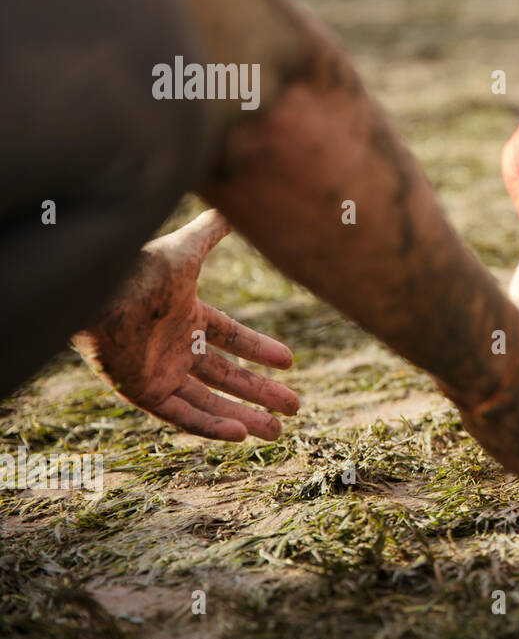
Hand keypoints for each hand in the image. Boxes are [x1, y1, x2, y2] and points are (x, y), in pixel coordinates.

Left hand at [72, 210, 298, 440]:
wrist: (102, 293)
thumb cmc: (143, 270)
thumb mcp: (189, 249)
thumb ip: (214, 230)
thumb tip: (238, 202)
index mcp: (187, 317)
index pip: (231, 339)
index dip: (260, 351)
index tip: (290, 363)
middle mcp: (175, 347)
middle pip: (227, 377)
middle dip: (261, 393)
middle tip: (295, 407)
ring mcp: (159, 371)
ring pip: (209, 402)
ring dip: (244, 417)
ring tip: (276, 431)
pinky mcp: (142, 392)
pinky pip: (181, 415)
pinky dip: (209, 426)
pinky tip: (240, 435)